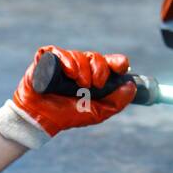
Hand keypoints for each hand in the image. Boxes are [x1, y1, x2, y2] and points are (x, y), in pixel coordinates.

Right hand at [13, 46, 135, 135]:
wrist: (40, 120)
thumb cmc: (67, 115)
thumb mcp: (97, 112)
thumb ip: (117, 101)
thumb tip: (131, 85)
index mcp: (93, 76)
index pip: (109, 62)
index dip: (117, 62)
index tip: (121, 67)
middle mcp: (80, 67)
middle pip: (95, 57)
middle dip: (99, 68)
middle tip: (96, 84)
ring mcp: (62, 62)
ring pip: (78, 55)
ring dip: (82, 68)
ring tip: (79, 83)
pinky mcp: (46, 59)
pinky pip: (57, 52)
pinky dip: (65, 60)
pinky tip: (68, 72)